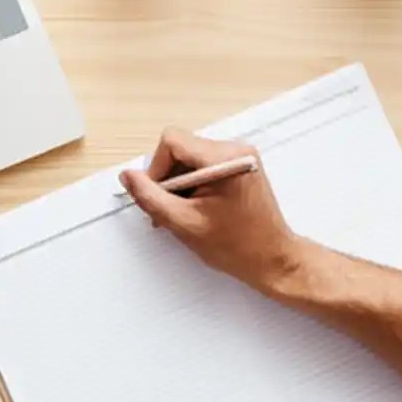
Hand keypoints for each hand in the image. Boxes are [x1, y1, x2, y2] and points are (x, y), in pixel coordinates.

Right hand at [119, 128, 307, 293]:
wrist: (272, 259)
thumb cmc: (238, 246)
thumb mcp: (183, 223)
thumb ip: (150, 196)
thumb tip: (128, 176)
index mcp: (224, 159)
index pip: (172, 142)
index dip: (156, 168)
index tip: (158, 195)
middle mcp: (235, 150)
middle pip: (180, 149)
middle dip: (168, 179)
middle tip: (171, 209)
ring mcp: (240, 156)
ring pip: (189, 157)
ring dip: (180, 184)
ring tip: (186, 211)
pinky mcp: (240, 166)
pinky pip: (203, 165)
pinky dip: (193, 184)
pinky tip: (197, 207)